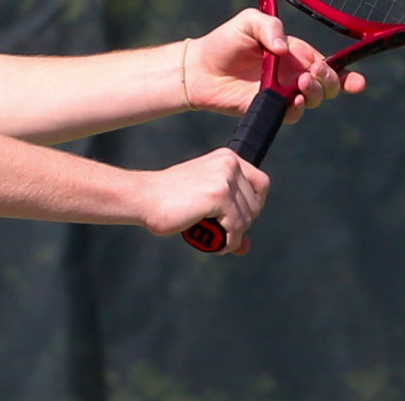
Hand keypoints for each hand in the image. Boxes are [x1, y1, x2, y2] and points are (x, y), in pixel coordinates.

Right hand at [143, 147, 269, 254]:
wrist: (143, 197)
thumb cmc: (169, 199)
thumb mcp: (205, 206)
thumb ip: (228, 221)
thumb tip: (246, 247)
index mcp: (226, 158)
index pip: (261, 183)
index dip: (252, 205)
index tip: (236, 217)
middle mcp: (229, 163)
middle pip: (255, 205)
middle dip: (239, 224)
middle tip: (216, 229)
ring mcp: (224, 178)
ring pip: (247, 219)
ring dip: (231, 235)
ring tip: (208, 235)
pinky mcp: (219, 195)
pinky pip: (237, 228)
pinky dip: (226, 241)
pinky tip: (209, 240)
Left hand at [184, 9, 365, 122]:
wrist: (201, 68)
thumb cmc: (226, 41)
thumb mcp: (248, 22)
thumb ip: (269, 27)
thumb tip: (284, 48)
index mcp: (295, 53)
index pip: (327, 64)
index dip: (344, 73)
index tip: (355, 80)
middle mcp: (293, 74)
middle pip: (328, 84)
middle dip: (330, 81)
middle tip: (312, 73)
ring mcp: (283, 93)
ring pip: (314, 99)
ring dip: (315, 92)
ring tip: (302, 82)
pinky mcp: (269, 109)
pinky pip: (292, 114)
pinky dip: (298, 109)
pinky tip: (294, 100)